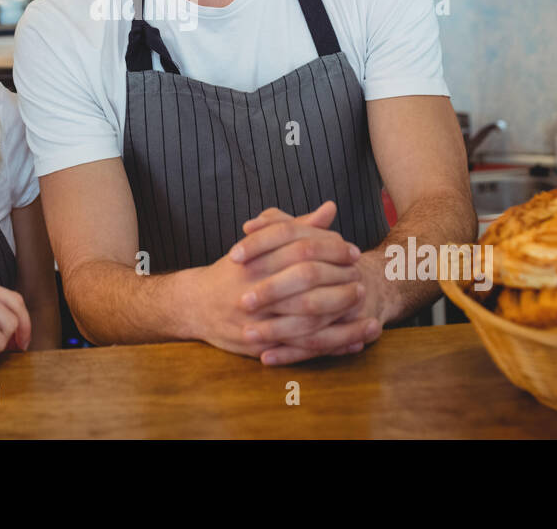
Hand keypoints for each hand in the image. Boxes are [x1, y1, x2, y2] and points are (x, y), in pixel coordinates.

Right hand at [186, 201, 363, 358]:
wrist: (194, 305)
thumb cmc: (234, 271)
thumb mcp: (260, 244)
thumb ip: (296, 227)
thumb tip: (330, 208)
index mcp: (254, 258)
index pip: (299, 248)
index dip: (330, 249)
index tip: (352, 251)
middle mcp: (252, 287)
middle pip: (304, 281)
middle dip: (337, 280)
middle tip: (361, 279)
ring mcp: (254, 318)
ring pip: (305, 317)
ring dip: (339, 314)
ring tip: (361, 308)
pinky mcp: (258, 345)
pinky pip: (299, 347)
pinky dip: (329, 346)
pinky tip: (353, 343)